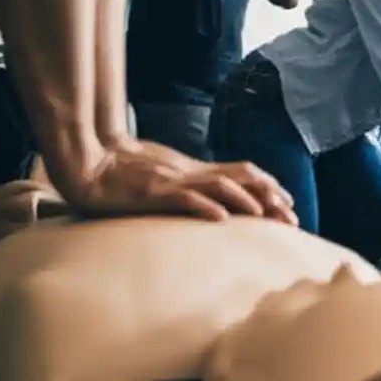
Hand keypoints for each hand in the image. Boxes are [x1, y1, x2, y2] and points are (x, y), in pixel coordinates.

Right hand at [54, 138, 297, 225]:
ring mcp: (173, 180)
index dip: (268, 186)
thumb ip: (187, 187)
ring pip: (218, 185)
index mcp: (194, 171)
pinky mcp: (152, 191)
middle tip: (291, 216)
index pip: (242, 173)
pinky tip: (220, 220)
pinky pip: (182, 198)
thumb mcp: (164, 178)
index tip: (289, 204)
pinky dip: (203, 207)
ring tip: (265, 215)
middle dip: (269, 195)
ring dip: (244, 200)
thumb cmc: (123, 172)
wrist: (88, 160)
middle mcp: (190, 172)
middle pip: (240, 177)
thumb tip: (212, 206)